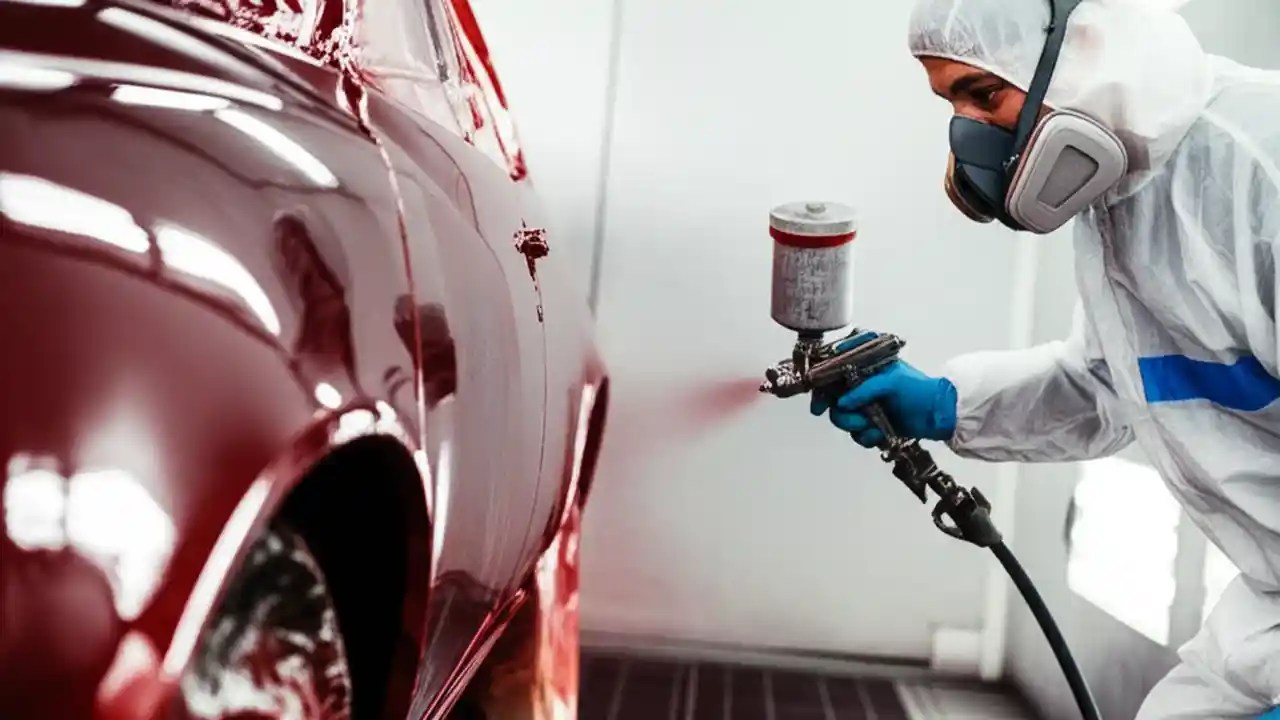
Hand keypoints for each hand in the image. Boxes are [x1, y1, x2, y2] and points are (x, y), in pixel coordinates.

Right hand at [809, 338, 957, 447]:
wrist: (939, 415)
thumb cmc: (919, 390)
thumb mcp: (892, 381)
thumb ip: (865, 390)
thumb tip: (842, 403)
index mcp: (866, 367)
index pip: (834, 372)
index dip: (822, 384)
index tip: (818, 400)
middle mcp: (861, 386)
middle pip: (832, 398)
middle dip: (837, 411)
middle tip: (841, 416)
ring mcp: (866, 405)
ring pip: (842, 418)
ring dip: (854, 425)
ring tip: (872, 426)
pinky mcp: (872, 424)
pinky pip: (857, 434)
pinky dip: (866, 436)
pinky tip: (879, 434)